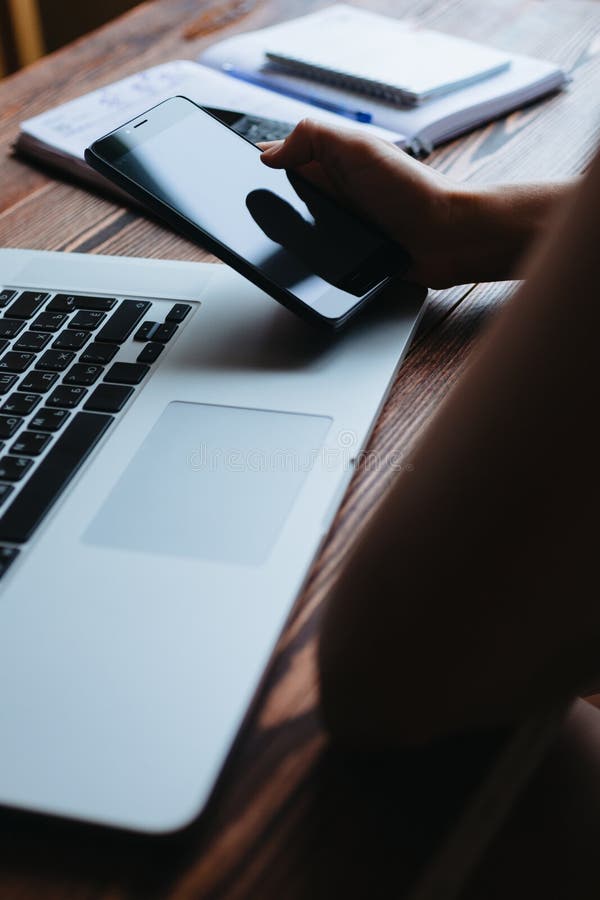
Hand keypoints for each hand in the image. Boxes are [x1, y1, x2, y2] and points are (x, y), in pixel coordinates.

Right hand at [261, 120, 569, 287]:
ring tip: (273, 241)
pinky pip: (311, 258)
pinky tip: (301, 265)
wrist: (445, 239)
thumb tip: (268, 154)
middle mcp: (330, 190)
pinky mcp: (342, 254)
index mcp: (329, 159)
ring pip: (290, 231)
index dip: (256, 165)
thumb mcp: (357, 148)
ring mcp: (335, 223)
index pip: (280, 158)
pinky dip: (305, 260)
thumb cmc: (411, 190)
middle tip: (253, 215)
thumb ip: (311, 137)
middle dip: (264, 205)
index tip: (233, 175)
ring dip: (283, 237)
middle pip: (278, 196)